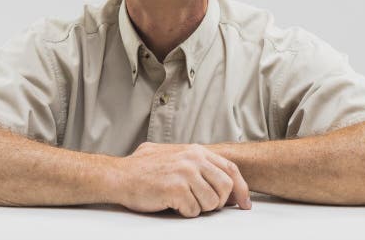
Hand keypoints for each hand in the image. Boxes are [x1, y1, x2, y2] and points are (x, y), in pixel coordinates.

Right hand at [111, 141, 251, 217]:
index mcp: (196, 151)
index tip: (244, 203)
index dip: (241, 188)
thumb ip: (197, 163)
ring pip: (211, 202)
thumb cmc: (144, 169)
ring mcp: (185, 173)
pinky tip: (171, 204)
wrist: (120, 176)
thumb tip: (222, 181)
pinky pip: (193, 211)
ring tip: (182, 202)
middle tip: (204, 205)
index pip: (230, 169)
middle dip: (219, 202)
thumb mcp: (175, 156)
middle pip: (225, 188)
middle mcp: (193, 159)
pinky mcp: (176, 188)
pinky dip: (184, 212)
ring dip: (199, 208)